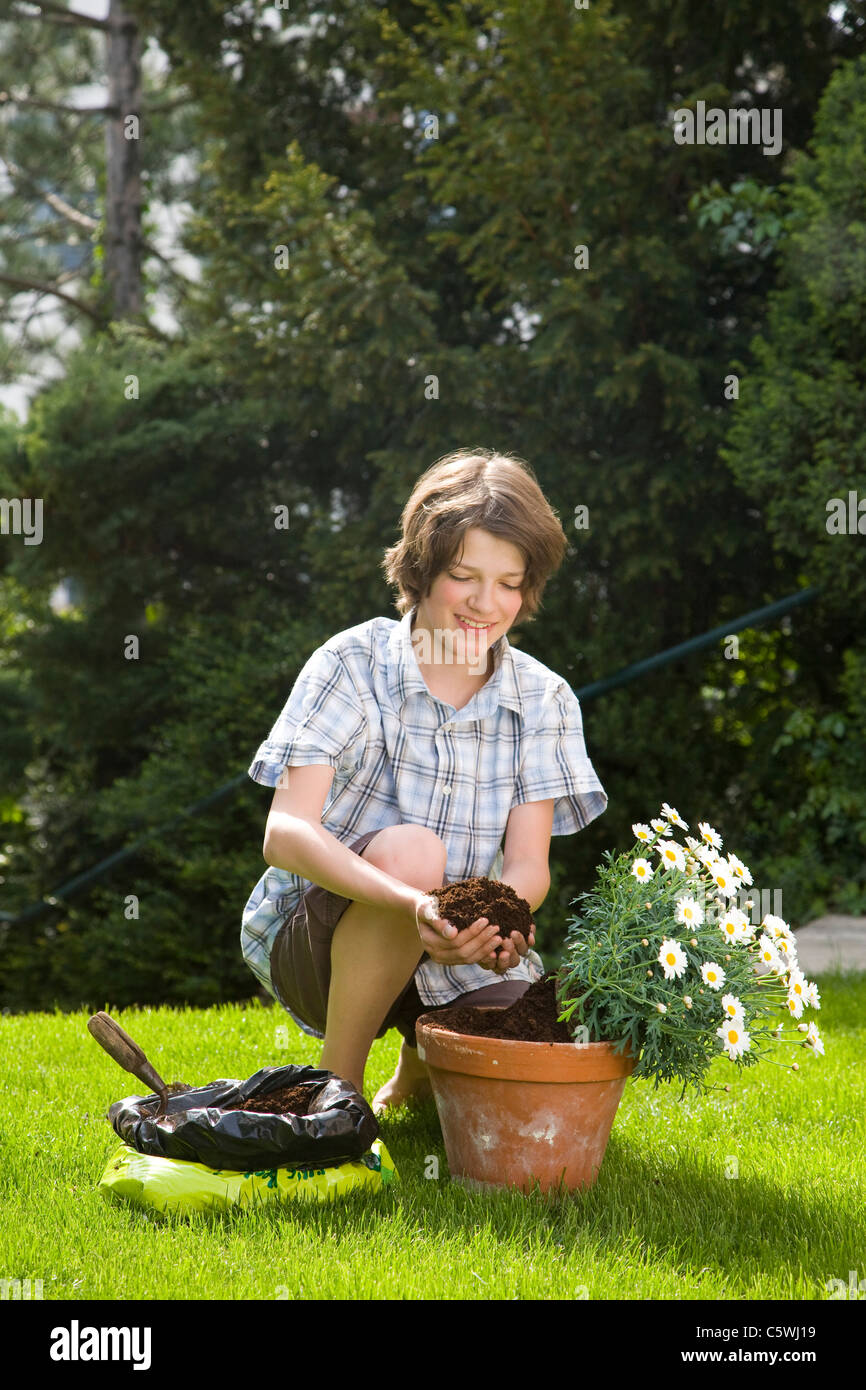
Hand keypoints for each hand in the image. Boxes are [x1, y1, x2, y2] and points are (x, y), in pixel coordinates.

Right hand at [413, 894, 534, 971]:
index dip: (471, 932)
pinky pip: (471, 960)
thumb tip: (451, 934)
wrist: (425, 912)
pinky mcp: (453, 960)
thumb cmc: (427, 905)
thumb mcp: (427, 908)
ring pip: (468, 959)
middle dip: (481, 941)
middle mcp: (436, 955)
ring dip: (485, 949)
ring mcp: (445, 960)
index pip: (454, 941)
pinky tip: (495, 947)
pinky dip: (484, 954)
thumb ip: (436, 919)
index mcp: (429, 943)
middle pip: (463, 952)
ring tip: (499, 937)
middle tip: (496, 928)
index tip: (486, 920)